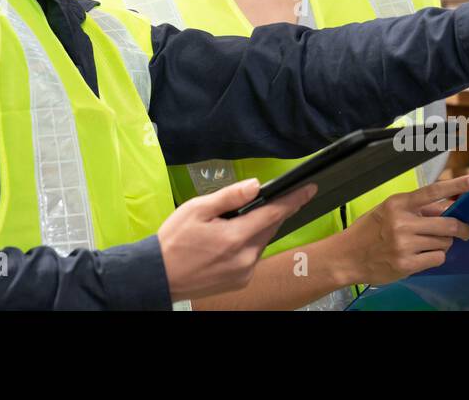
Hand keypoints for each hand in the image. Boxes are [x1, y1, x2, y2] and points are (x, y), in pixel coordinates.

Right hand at [158, 178, 316, 301]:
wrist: (159, 275)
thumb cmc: (174, 240)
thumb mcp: (197, 209)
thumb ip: (229, 196)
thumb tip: (255, 185)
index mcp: (235, 237)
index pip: (273, 214)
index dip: (293, 200)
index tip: (309, 189)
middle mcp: (245, 258)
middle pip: (270, 228)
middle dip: (272, 212)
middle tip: (268, 199)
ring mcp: (244, 272)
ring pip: (262, 242)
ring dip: (258, 228)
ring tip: (237, 221)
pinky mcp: (241, 281)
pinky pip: (253, 256)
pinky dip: (249, 244)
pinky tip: (231, 240)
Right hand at [332, 174, 468, 286]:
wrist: (346, 257)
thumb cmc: (369, 232)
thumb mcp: (388, 212)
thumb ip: (416, 209)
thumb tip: (446, 208)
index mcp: (398, 203)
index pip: (433, 191)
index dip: (458, 185)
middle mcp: (402, 222)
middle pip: (448, 224)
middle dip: (461, 229)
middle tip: (465, 232)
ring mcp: (405, 244)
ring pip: (444, 243)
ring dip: (442, 244)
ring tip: (425, 245)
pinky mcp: (407, 264)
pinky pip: (437, 258)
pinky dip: (434, 257)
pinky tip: (420, 257)